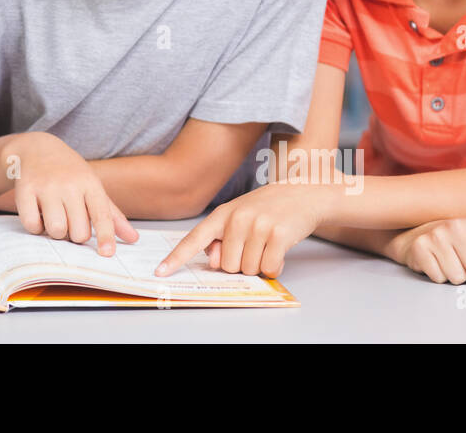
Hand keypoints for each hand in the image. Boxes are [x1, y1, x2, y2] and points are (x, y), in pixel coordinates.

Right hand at [4, 133, 137, 256]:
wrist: (37, 149)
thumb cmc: (70, 173)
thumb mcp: (93, 187)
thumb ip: (111, 215)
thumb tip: (133, 239)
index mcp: (90, 184)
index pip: (102, 214)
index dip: (106, 236)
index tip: (107, 254)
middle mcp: (69, 184)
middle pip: (78, 231)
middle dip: (75, 235)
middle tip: (71, 222)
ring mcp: (46, 187)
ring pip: (56, 230)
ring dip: (56, 232)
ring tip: (55, 218)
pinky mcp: (25, 190)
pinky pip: (32, 225)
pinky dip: (35, 228)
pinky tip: (38, 215)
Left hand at [156, 183, 327, 277]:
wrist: (305, 193)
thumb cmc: (268, 209)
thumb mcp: (240, 217)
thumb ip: (221, 238)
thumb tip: (212, 261)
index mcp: (222, 214)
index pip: (194, 239)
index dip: (176, 258)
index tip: (160, 273)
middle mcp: (237, 218)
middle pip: (226, 266)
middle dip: (241, 264)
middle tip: (254, 246)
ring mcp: (258, 226)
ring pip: (248, 270)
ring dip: (260, 266)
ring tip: (268, 245)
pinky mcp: (279, 235)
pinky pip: (269, 269)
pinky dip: (275, 267)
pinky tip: (280, 251)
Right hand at [387, 218, 465, 283]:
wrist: (418, 235)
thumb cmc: (460, 243)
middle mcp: (457, 226)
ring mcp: (436, 235)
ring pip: (458, 277)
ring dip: (456, 277)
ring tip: (451, 264)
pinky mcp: (419, 247)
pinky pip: (439, 278)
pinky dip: (439, 276)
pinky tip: (437, 264)